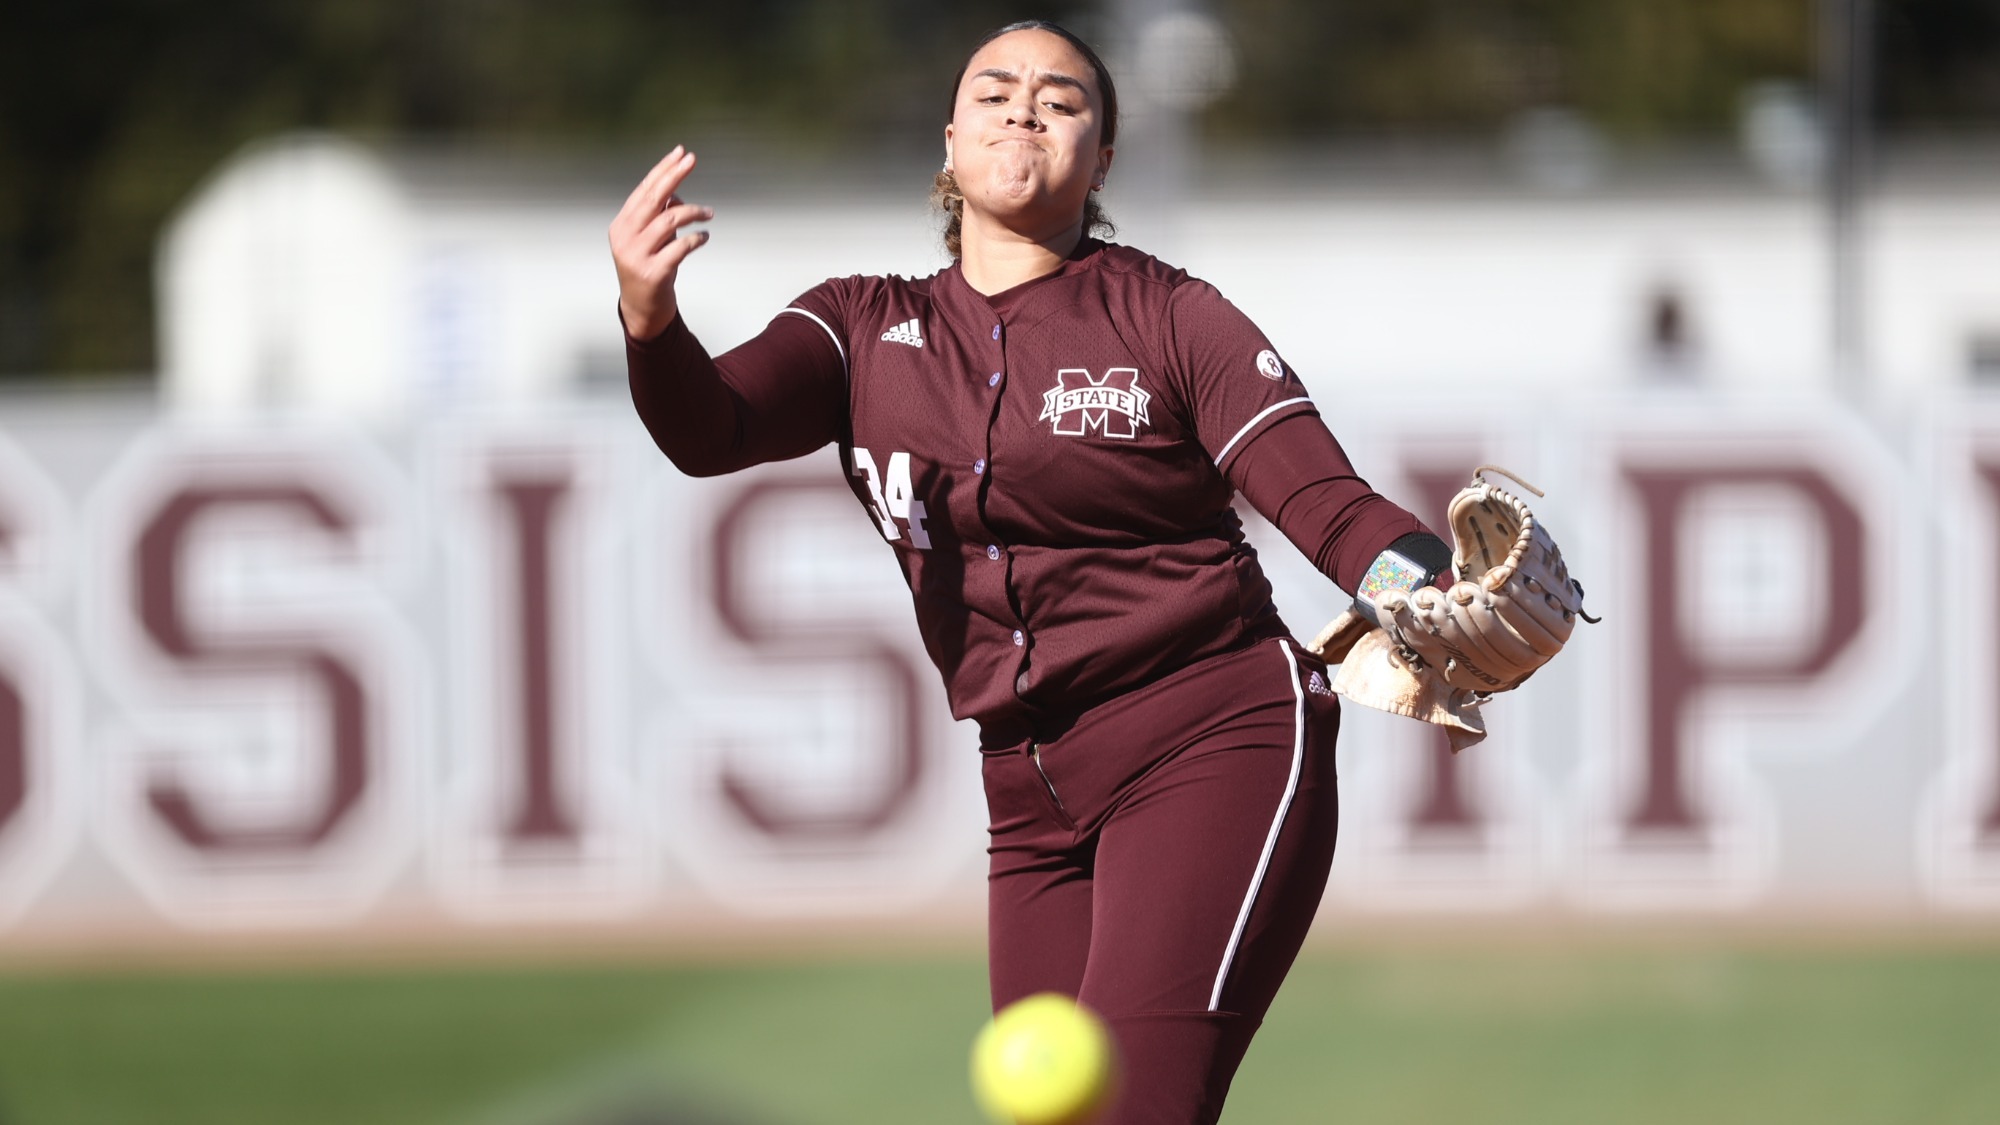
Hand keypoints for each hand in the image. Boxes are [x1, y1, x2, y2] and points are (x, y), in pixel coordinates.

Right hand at [609, 146, 712, 340]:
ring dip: (693, 212)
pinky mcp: (653, 273)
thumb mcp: (651, 239)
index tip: (680, 153)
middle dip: (673, 175)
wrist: (642, 308)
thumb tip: (676, 192)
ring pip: (669, 220)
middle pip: (652, 198)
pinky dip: (696, 239)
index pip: (643, 190)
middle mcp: (625, 237)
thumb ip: (659, 215)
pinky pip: (680, 248)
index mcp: (622, 224)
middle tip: (692, 160)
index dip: (662, 170)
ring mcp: (636, 255)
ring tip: (709, 213)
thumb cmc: (650, 267)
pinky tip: (704, 237)